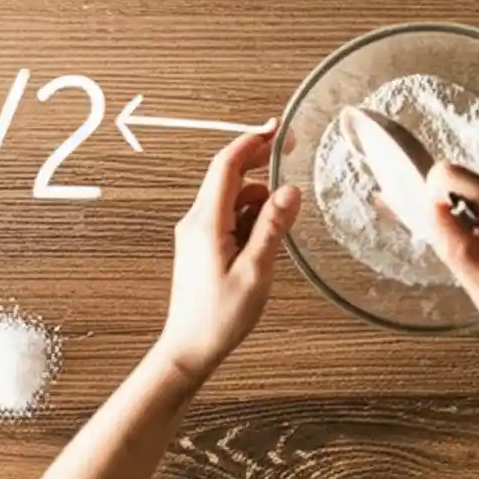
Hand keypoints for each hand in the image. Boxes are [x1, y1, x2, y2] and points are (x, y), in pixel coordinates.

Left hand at [157, 122, 301, 380]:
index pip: (226, 165)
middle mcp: (197, 221)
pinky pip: (230, 218)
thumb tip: (290, 191)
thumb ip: (273, 227)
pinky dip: (251, 219)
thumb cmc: (219, 317)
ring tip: (280, 229)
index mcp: (207, 222)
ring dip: (259, 201)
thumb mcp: (256, 271)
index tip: (275, 129)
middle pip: (228, 176)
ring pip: (233, 199)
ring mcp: (197, 233)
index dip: (251, 142)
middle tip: (287, 152)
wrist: (188, 349)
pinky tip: (266, 242)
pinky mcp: (202, 245)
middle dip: (258, 162)